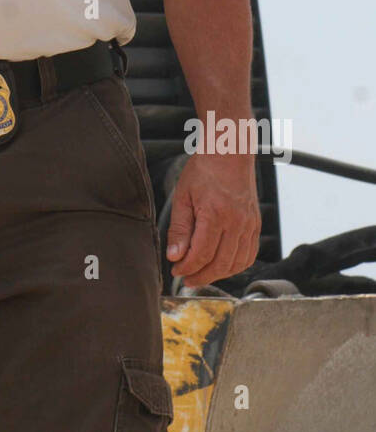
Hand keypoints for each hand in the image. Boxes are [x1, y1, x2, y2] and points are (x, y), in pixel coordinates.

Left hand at [166, 152, 260, 288]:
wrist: (230, 152)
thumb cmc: (204, 170)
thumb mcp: (183, 196)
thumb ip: (179, 229)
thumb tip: (175, 256)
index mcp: (216, 214)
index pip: (202, 254)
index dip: (187, 268)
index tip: (176, 270)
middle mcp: (237, 222)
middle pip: (220, 264)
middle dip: (201, 276)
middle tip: (186, 279)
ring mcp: (249, 224)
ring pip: (237, 263)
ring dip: (218, 274)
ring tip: (202, 274)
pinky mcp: (255, 224)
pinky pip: (249, 254)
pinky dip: (235, 266)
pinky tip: (221, 265)